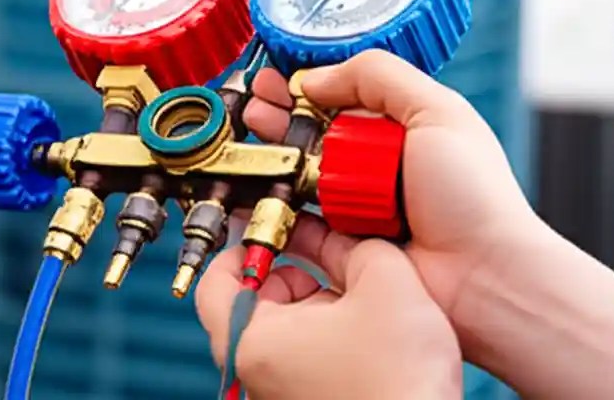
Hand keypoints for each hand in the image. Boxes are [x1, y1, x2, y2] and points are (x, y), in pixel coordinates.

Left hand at [196, 230, 461, 399]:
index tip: (275, 231)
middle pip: (249, 305)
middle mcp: (253, 374)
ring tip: (353, 301)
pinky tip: (362, 332)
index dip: (244, 246)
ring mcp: (277, 394)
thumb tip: (343, 230)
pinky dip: (323, 337)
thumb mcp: (386, 280)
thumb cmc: (401, 379)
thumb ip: (356, 242)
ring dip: (310, 307)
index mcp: (252, 342)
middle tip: (324, 262)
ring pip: (278, 332)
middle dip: (287, 275)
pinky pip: (298, 359)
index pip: (213, 282)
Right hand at [243, 50, 613, 398]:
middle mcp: (379, 165)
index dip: (306, 87)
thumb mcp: (436, 111)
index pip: (344, 96)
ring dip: (272, 158)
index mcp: (404, 128)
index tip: (274, 81)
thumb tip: (316, 78)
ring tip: (245, 144)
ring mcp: (361, 205)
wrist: (483, 278)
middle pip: (315, 134)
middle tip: (251, 109)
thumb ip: (378, 79)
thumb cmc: (475, 197)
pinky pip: (299, 219)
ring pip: (302, 174)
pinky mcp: (344, 245)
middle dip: (279, 119)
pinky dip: (274, 204)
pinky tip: (252, 186)